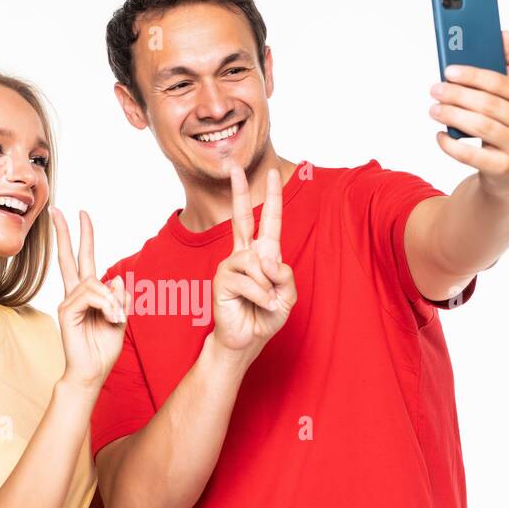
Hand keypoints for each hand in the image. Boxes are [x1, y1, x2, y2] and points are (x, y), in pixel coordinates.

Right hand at [48, 206, 131, 390]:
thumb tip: (115, 278)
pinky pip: (89, 296)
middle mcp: (75, 294)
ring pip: (94, 282)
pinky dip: (105, 305)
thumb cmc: (104, 348)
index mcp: (88, 294)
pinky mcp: (66, 311)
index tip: (82, 215)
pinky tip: (110, 318)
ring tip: (116, 318)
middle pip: (69, 258)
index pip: (84, 260)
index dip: (84, 237)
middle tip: (56, 211)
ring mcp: (68, 302)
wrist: (92, 372)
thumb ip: (119, 298)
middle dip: (66, 233)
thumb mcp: (121, 319)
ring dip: (111, 300)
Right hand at [211, 164, 296, 355]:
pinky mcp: (222, 280)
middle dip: (240, 192)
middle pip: (242, 217)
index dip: (271, 198)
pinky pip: (250, 280)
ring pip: (259, 263)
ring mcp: (230, 265)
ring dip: (268, 287)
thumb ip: (284, 274)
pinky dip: (260, 295)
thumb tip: (266, 257)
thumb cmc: (265, 316)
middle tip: (233, 167)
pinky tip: (258, 305)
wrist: (246, 340)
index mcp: (262, 255)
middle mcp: (244, 255)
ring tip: (265, 302)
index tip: (271, 174)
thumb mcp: (287, 295)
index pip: (268, 222)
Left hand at [429, 30, 508, 195]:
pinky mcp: (502, 169)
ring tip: (433, 109)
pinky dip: (451, 144)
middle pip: (488, 104)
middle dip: (457, 95)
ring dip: (452, 115)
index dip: (474, 75)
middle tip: (435, 89)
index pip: (502, 83)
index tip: (448, 70)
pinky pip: (471, 154)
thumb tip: (504, 34)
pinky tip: (439, 135)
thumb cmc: (508, 127)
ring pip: (480, 126)